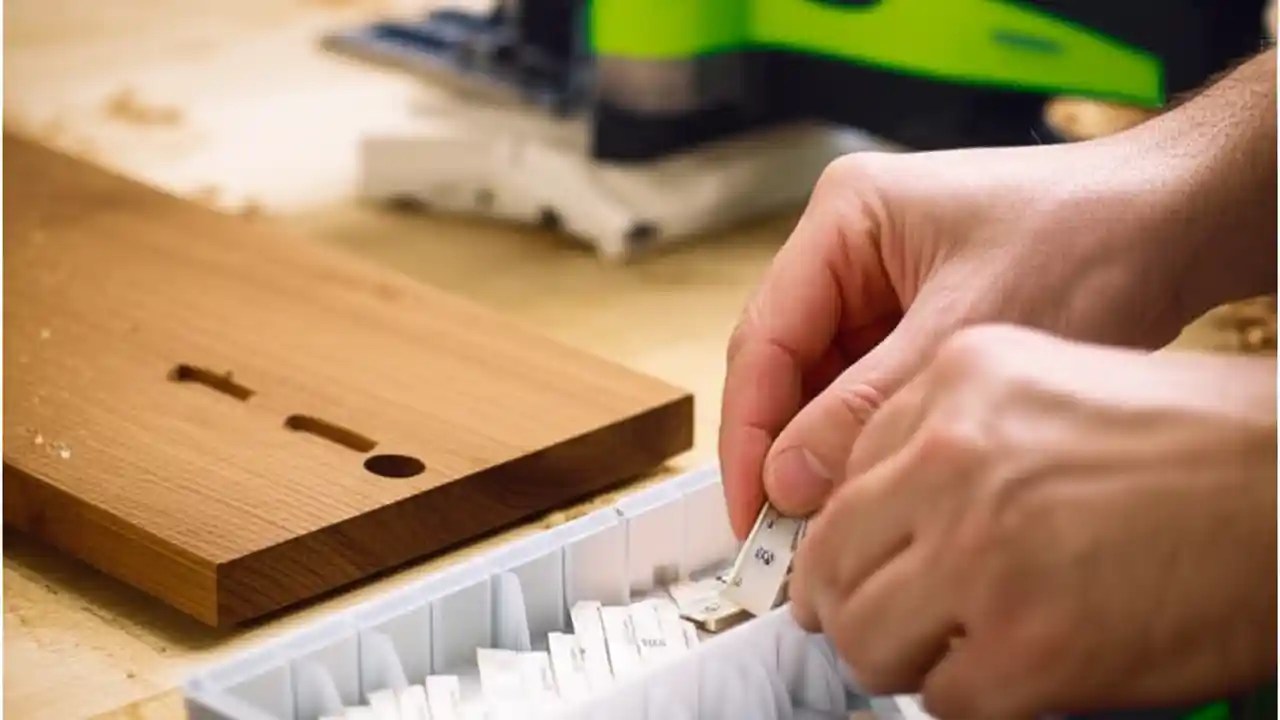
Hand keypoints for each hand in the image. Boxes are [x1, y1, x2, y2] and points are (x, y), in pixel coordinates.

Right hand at [719, 141, 1199, 537]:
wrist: (1181, 223)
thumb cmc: (1091, 240)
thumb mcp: (968, 329)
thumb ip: (866, 408)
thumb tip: (786, 482)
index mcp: (843, 218)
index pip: (764, 337)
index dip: (747, 433)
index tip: (750, 514)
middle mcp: (850, 249)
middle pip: (785, 365)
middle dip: (783, 452)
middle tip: (783, 539)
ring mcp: (883, 285)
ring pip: (824, 386)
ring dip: (825, 454)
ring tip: (826, 529)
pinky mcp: (917, 319)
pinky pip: (869, 391)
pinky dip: (867, 444)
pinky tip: (873, 493)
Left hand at [788, 325, 1276, 718]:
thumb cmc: (1197, 441)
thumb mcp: (1051, 386)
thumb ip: (950, 437)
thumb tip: (880, 519)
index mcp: (956, 385)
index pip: (837, 477)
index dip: (843, 536)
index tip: (850, 567)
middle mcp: (953, 461)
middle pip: (831, 562)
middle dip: (844, 605)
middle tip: (873, 625)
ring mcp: (983, 557)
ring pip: (867, 638)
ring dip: (897, 656)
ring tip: (944, 652)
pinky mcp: (1028, 650)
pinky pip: (944, 698)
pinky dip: (968, 697)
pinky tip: (1014, 673)